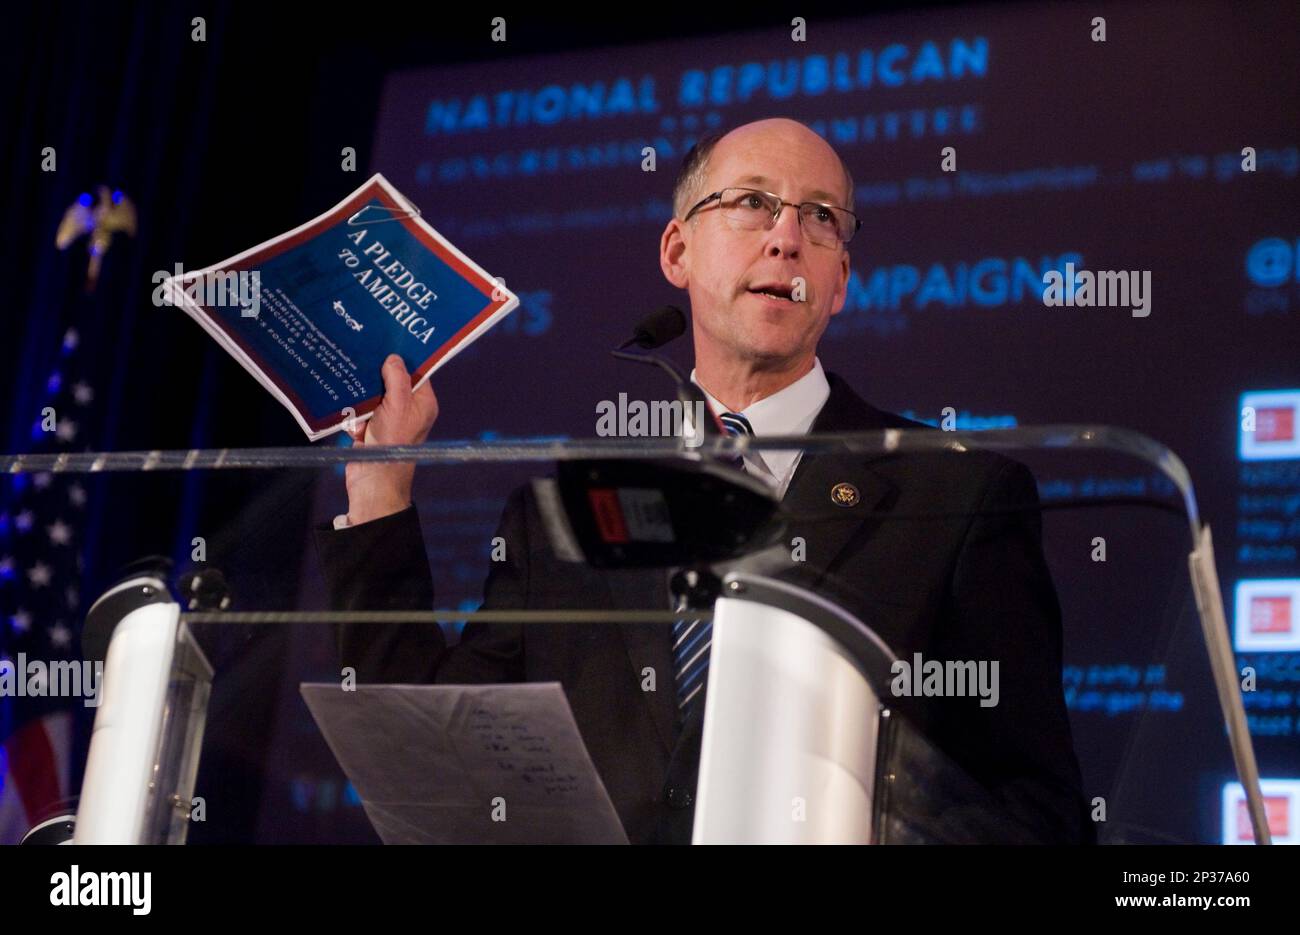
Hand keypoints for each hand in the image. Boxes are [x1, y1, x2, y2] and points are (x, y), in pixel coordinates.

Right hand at [343, 354, 438, 524]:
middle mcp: (408, 410)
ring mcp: (389, 419)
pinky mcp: (371, 428)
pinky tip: (355, 427)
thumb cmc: (392, 444)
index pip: (415, 372)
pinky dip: (354, 417)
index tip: (387, 342)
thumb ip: (397, 380)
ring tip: (360, 408)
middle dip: (375, 380)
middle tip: (363, 364)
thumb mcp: (398, 406)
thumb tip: (394, 358)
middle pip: (390, 381)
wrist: (373, 481)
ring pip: (371, 395)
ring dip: (362, 402)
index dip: (402, 359)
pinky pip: (359, 411)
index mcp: (423, 403)